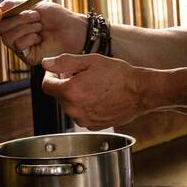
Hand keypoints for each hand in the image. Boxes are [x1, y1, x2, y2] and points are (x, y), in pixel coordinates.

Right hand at [0, 0, 86, 66]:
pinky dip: (29, 37)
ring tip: (40, 26)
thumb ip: (11, 5)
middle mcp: (15, 36)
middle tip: (35, 16)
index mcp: (14, 23)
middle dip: (18, 18)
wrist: (73, 28)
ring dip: (25, 26)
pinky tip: (41, 38)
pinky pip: (18, 45)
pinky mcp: (27, 57)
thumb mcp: (33, 5)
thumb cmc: (57, 16)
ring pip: (7, 37)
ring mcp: (20, 47)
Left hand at [40, 53, 162, 127]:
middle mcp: (74, 109)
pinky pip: (81, 114)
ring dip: (75, 96)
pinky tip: (99, 97)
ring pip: (70, 105)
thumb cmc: (119, 75)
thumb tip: (46, 63)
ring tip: (93, 86)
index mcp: (70, 92)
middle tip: (81, 75)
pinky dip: (85, 106)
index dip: (50, 75)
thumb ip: (64, 62)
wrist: (140, 92)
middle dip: (65, 84)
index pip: (46, 85)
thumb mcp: (90, 61)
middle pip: (58, 96)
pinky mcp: (93, 126)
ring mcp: (83, 120)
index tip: (58, 71)